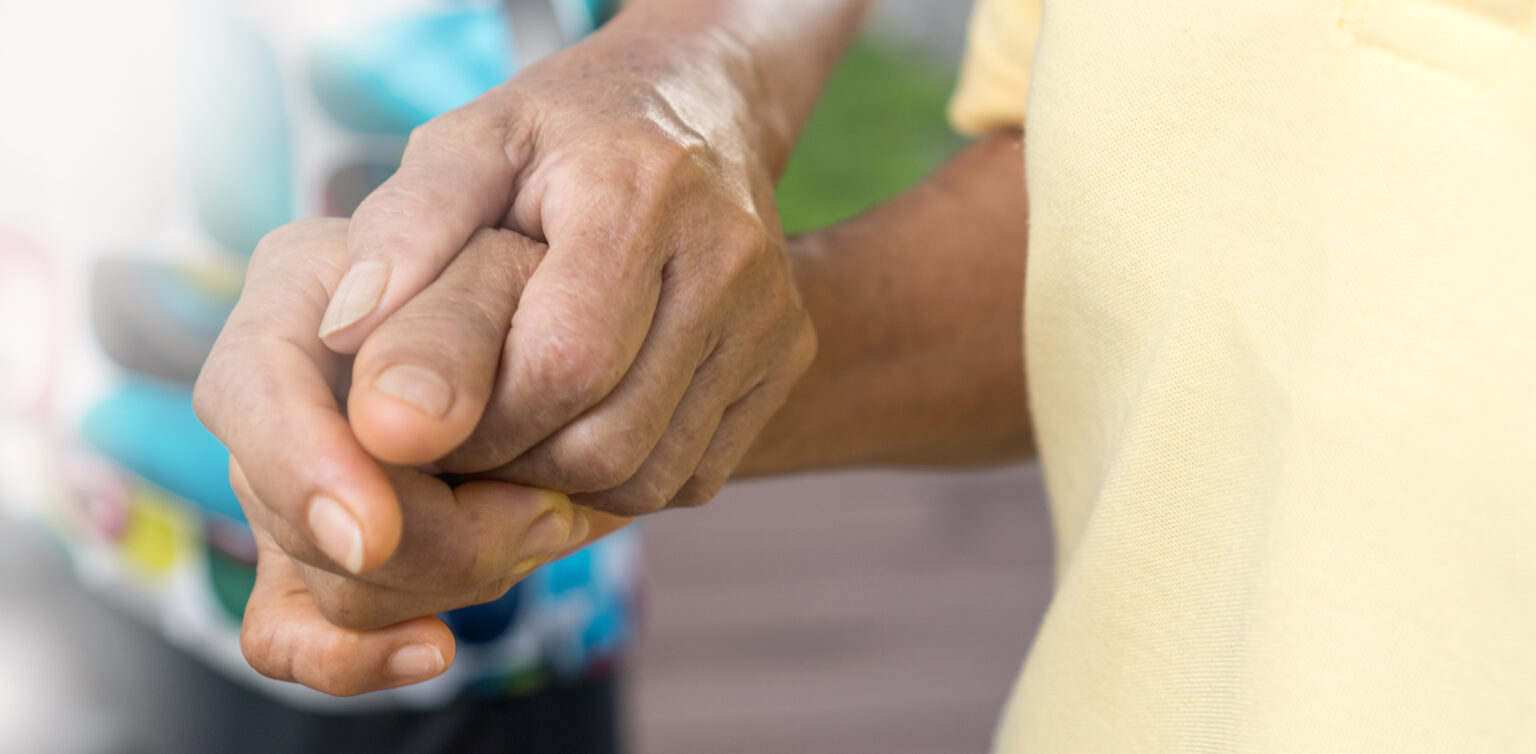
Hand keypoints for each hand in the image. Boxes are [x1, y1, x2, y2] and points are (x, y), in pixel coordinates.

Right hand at [194, 219, 626, 695]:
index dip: (305, 472)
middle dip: (439, 536)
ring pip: (334, 586)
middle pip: (303, 514)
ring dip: (456, 576)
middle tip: (551, 508)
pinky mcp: (318, 560)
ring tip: (547, 519)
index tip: (376, 533)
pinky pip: (300, 641)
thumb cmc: (551, 288)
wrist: (595, 343)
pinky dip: (367, 658)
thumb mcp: (518, 278)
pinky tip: (432, 649)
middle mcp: (276, 389)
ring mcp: (292, 481)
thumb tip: (389, 430)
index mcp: (302, 289)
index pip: (251, 393)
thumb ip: (452, 331)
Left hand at [313, 22, 815, 515]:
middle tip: (458, 435)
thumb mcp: (471, 140)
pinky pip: (692, 476)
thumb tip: (343, 335)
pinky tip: (578, 427)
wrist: (700, 105)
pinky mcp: (787, 360)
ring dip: (563, 483)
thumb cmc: (567, 130)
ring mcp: (770, 319)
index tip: (420, 417)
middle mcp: (728, 261)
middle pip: (610, 438)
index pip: (562, 363)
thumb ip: (405, 227)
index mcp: (642, 194)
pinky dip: (621, 479)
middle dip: (513, 460)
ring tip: (512, 431)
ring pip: (653, 475)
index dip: (478, 418)